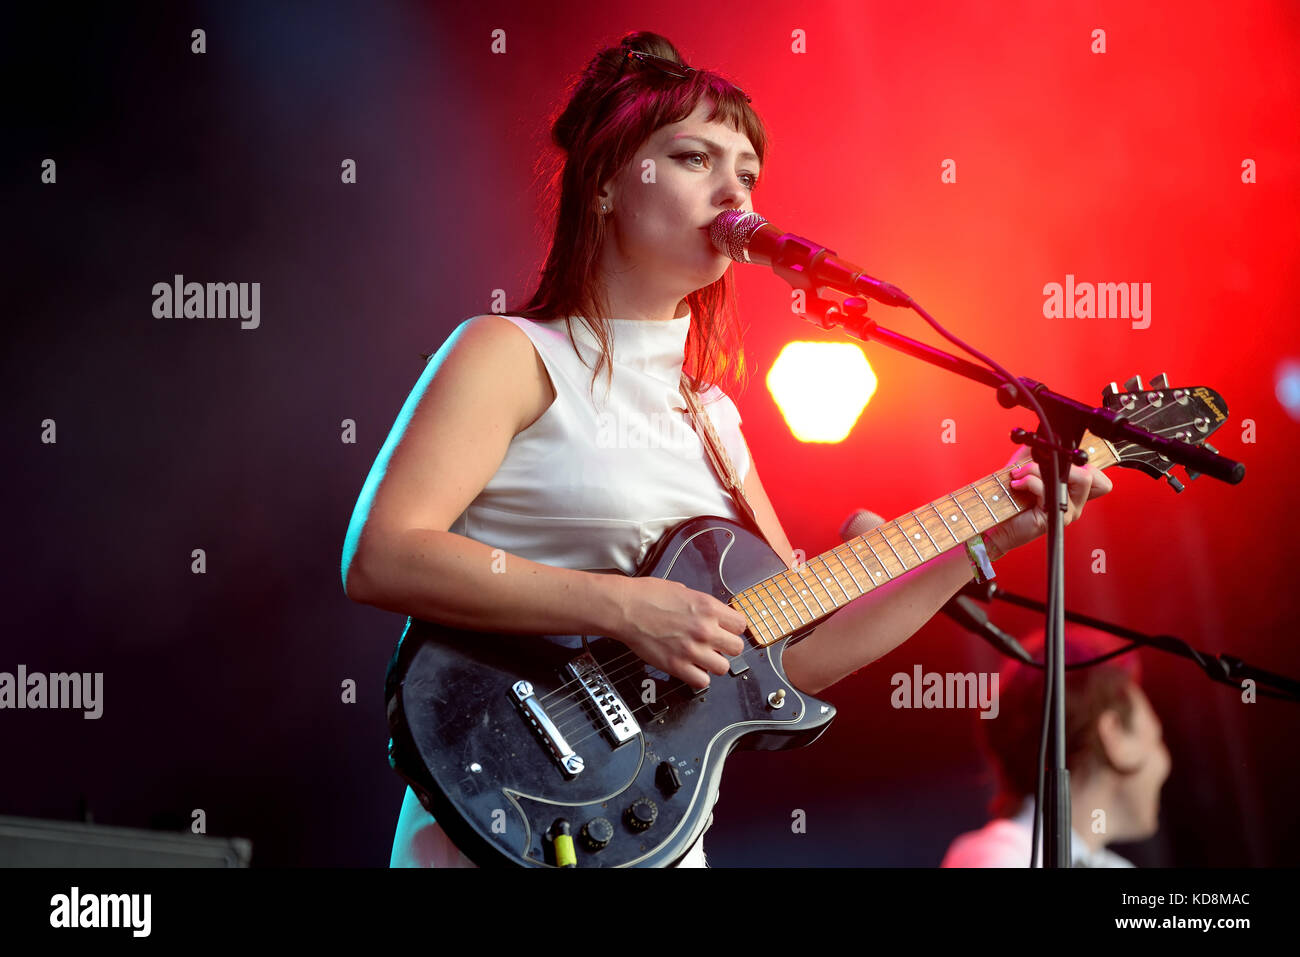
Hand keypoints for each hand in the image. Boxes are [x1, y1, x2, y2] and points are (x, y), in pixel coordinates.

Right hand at [606, 576, 748, 689]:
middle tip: (715, 645)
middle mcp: (705, 630)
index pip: (741, 625)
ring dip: (714, 663)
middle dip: (726, 647)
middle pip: (737, 648)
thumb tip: (710, 613)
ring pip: (723, 668)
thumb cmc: (646, 596)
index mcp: (708, 608)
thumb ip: (701, 605)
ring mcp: (692, 650)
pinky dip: (698, 678)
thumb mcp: (682, 590)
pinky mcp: (677, 666)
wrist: (624, 608)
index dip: (733, 629)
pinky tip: (691, 668)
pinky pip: (702, 682)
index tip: (727, 631)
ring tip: (702, 658)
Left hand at [982, 447, 1113, 559]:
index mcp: (1074, 492)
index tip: (1056, 461)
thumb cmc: (1012, 498)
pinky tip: (1016, 484)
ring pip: (1072, 480)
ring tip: (1020, 474)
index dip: (1085, 464)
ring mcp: (1066, 512)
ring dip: (1039, 470)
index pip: (1099, 479)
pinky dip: (1029, 480)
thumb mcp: (1025, 467)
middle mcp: (1075, 504)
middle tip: (1033, 466)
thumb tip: (1039, 438)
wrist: (998, 526)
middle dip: (1060, 463)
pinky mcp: (1052, 517)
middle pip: (1090, 476)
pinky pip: (1047, 489)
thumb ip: (1036, 452)